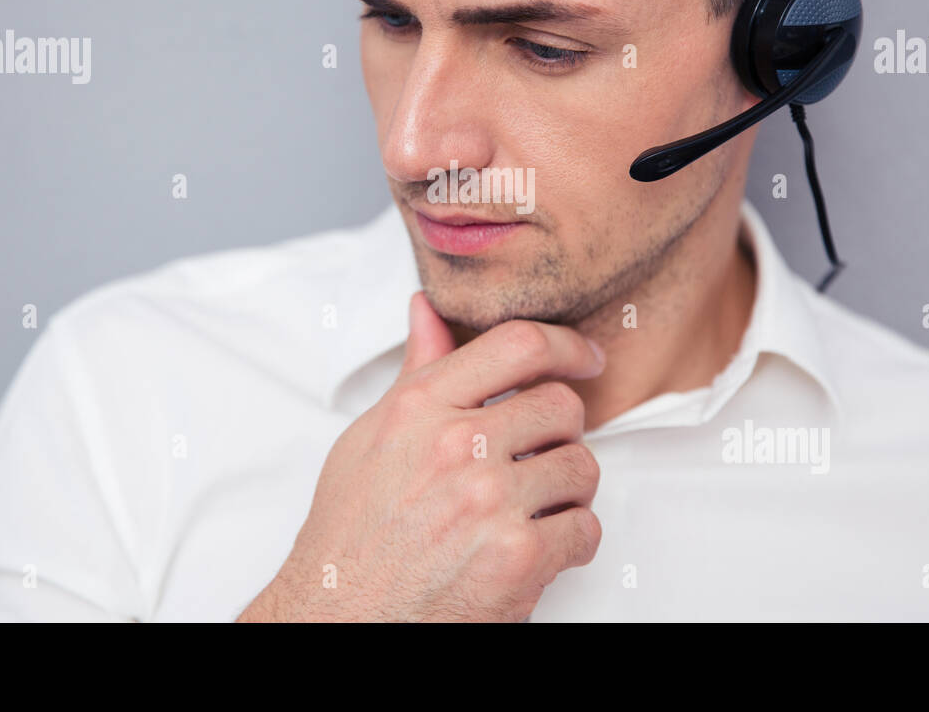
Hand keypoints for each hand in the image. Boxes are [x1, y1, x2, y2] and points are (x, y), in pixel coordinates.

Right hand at [237, 290, 604, 621]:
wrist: (343, 619)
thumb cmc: (352, 534)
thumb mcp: (371, 437)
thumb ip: (416, 371)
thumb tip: (428, 310)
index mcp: (420, 407)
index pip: (518, 345)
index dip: (566, 345)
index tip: (583, 358)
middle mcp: (456, 446)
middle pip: (562, 405)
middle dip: (561, 432)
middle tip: (539, 455)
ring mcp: (490, 500)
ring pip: (582, 467)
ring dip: (568, 489)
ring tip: (531, 505)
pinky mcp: (518, 556)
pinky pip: (585, 528)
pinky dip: (571, 540)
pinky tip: (536, 546)